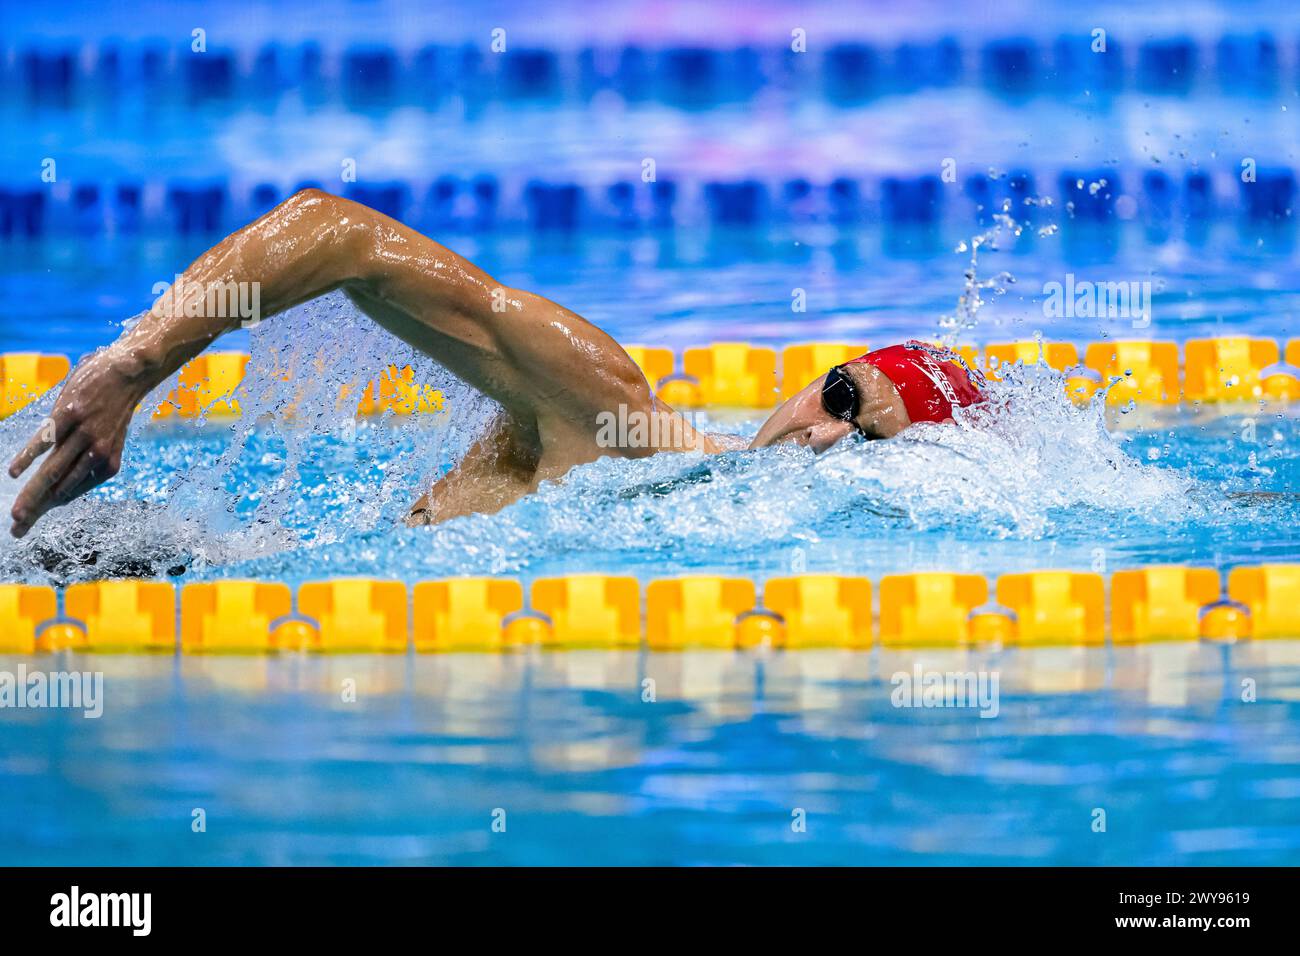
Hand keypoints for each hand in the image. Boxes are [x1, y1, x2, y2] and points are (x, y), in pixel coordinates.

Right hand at [8, 348, 151, 537]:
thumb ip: (88, 457)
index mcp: (108, 463)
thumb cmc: (113, 406)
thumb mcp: (108, 438)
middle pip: (60, 488)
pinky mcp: (70, 415)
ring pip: (52, 470)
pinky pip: (45, 440)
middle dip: (38, 511)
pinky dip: (28, 456)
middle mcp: (97, 453)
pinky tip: (14, 472)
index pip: (71, 492)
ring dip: (33, 494)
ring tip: (17, 514)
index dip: (48, 507)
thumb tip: (62, 477)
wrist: (129, 372)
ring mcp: (83, 434)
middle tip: (18, 530)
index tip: (28, 522)